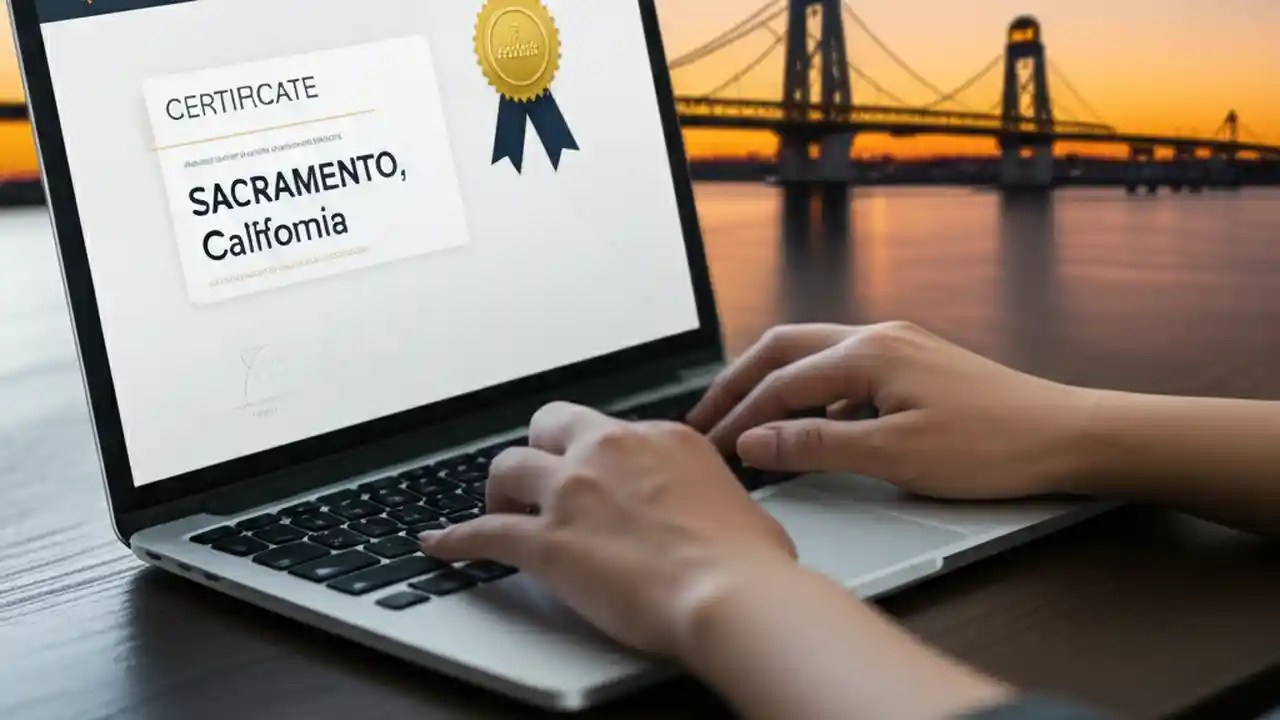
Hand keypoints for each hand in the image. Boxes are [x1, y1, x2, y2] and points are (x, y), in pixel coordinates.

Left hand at [418, 402, 795, 656]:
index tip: (592, 475)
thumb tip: (725, 521)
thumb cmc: (748, 563)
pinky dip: (455, 539)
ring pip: (507, 466)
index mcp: (660, 439)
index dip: (596, 456)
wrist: (730, 594)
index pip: (610, 430)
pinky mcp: (545, 539)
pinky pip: (481, 531)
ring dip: (500, 489)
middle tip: (541, 481)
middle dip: (541, 451)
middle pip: (549, 426)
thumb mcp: (742, 509)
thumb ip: (712, 500)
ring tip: (499, 510)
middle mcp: (610, 451)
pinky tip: (439, 544)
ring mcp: (573, 492)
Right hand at [687, 322, 1092, 499]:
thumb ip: (815, 446)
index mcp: (867, 352)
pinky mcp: (914, 364)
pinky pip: (842, 372)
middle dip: (738, 383)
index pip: (779, 382)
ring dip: (773, 385)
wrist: (1067, 435)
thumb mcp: (894, 454)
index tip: (710, 446)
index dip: (738, 417)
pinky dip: (810, 396)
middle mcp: (877, 336)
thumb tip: (755, 443)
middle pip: (783, 348)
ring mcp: (897, 346)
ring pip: (812, 356)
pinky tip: (807, 427)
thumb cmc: (990, 446)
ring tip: (743, 420)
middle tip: (705, 418)